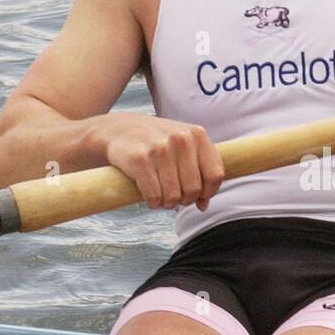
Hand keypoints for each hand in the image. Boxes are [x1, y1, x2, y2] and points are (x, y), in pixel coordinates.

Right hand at [99, 113, 224, 209]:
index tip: (198, 196)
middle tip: (174, 195)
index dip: (208, 192)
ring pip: (174, 196)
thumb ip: (199, 171)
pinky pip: (154, 196)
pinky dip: (152, 203)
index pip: (215, 175)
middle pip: (194, 189)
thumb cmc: (157, 143)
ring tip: (160, 195)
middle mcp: (181, 139)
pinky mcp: (140, 160)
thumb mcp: (183, 147)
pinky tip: (149, 196)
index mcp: (197, 134)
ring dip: (166, 203)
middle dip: (184, 199)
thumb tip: (204, 205)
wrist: (119, 129)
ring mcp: (160, 148)